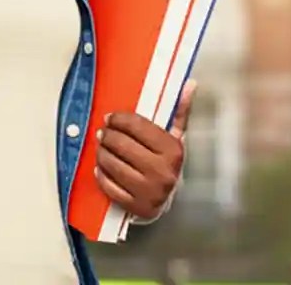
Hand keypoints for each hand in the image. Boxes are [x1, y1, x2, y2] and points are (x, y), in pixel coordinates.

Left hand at [95, 80, 196, 220]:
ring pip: (113, 165)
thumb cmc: (167, 162)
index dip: (120, 119)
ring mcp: (150, 192)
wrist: (168, 199)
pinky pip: (110, 187)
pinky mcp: (136, 207)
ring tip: (101, 147)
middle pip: (123, 145)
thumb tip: (190, 84)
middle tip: (102, 131)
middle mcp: (163, 172)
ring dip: (102, 153)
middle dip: (108, 135)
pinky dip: (101, 175)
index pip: (139, 127)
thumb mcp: (175, 137)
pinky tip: (100, 167)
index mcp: (174, 151)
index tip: (111, 117)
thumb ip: (179, 111)